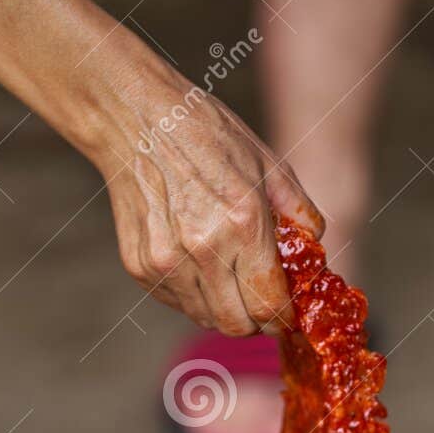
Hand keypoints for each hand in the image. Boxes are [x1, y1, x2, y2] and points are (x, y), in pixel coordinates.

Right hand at [0, 0, 323, 332]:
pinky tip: (191, 248)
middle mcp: (196, 247)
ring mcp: (160, 262)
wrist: (119, 110)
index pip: (272, 304)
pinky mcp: (137, 266)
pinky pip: (180, 302)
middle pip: (240, 323)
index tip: (293, 303)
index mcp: (234, 218)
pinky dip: (194, 288)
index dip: (289, 311)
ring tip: (221, 253)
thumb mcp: (261, 157)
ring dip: (225, 299)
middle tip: (262, 283)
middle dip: (258, 310)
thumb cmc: (199, 126)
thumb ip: (295, 213)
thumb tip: (313, 258)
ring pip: (208, 317)